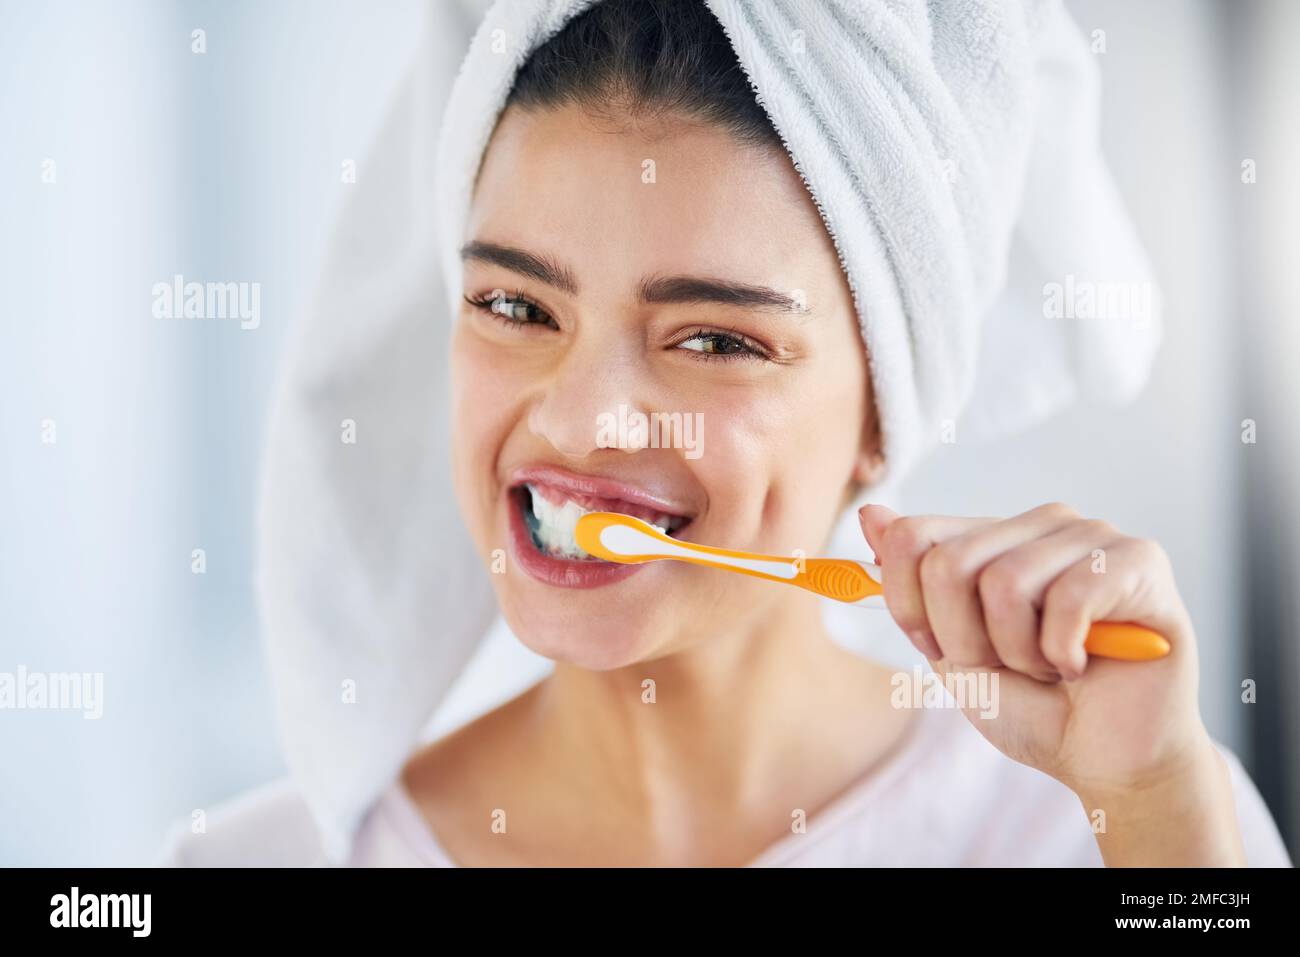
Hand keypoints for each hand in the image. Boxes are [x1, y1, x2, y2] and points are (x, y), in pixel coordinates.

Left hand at [858, 502, 1210, 800]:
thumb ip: (911, 585)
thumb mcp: (950, 651)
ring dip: (1017, 651)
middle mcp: (1041, 524)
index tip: (942, 648)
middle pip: (948, 563)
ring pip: (1004, 582)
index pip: (911, 537)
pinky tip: (1083, 664)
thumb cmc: (1034, 707)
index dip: (909, 608)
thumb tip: (870, 514)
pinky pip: (1068, 597)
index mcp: (993, 537)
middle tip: (1010, 665)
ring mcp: (1091, 535)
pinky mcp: (1138, 560)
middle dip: (963, 639)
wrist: (1109, 763)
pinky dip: (1062, 651)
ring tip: (1051, 665)